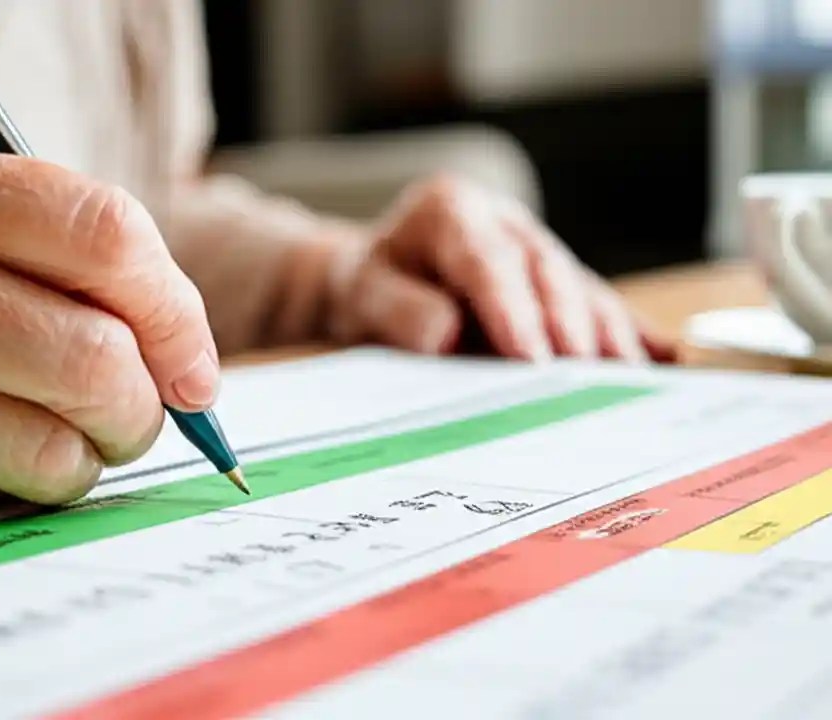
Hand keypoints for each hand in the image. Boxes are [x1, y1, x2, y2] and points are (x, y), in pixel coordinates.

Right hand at [0, 128, 217, 515]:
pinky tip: (1, 458)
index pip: (100, 232)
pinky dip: (34, 484)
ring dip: (94, 452)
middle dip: (146, 402)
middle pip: (90, 349)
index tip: (191, 364)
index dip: (175, 308)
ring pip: (53, 438)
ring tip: (69, 436)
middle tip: (138, 410)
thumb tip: (177, 349)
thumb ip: (40, 253)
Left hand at [327, 176, 673, 360]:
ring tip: (629, 381)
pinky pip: (596, 304)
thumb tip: (446, 334)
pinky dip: (628, 332)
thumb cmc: (369, 284)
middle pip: (546, 272)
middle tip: (585, 375)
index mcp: (452, 211)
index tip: (531, 356)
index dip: (514, 309)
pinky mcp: (557, 280)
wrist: (374, 277)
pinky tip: (663, 359)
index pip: (487, 262)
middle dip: (568, 324)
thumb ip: (400, 308)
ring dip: (607, 334)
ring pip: (579, 288)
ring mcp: (537, 249)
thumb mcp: (363, 291)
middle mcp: (505, 223)